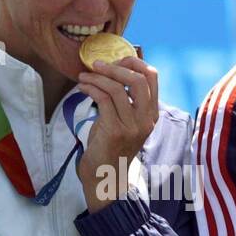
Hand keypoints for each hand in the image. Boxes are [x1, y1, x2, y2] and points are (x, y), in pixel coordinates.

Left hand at [76, 57, 159, 213]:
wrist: (105, 176)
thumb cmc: (110, 145)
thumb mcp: (123, 120)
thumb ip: (124, 99)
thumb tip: (114, 68)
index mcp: (151, 114)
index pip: (152, 78)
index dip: (135, 63)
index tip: (117, 59)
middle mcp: (146, 119)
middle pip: (138, 79)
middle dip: (115, 66)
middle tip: (97, 64)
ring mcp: (132, 126)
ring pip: (117, 88)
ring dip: (98, 77)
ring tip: (84, 76)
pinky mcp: (115, 131)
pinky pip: (104, 100)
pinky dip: (91, 88)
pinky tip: (83, 87)